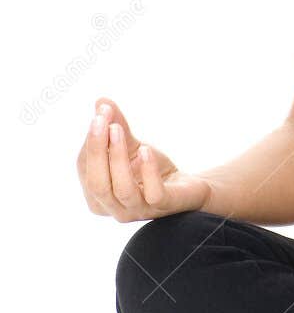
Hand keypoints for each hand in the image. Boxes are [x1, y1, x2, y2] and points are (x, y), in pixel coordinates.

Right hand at [76, 96, 209, 222]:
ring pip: (122, 188)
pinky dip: (148, 171)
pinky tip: (146, 150)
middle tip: (100, 118)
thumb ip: (115, 126)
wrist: (187, 187)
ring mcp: (139, 211)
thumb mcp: (131, 145)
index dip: (91, 141)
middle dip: (96, 149)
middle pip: (97, 183)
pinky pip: (153, 193)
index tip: (102, 112)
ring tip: (118, 129)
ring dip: (117, 156)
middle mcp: (115, 208)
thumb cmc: (151, 168)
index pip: (86, 169)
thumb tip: (101, 102)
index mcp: (98, 196)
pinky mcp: (163, 206)